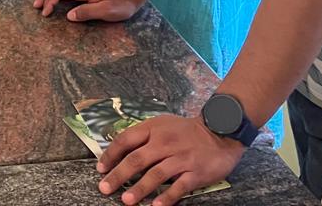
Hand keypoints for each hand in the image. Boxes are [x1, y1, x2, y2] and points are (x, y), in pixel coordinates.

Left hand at [97, 114, 244, 205]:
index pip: (126, 140)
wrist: (220, 130)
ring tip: (126, 200)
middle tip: (105, 188)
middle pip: (137, 159)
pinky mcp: (195, 172)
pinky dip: (167, 197)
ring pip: (156, 174)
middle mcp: (165, 142)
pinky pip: (179, 187)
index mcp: (153, 129)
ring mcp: (181, 158)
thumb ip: (143, 135)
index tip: (101, 168)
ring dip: (140, 188)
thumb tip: (119, 149)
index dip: (111, 154)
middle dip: (118, 175)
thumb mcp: (162, 124)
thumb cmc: (186, 130)